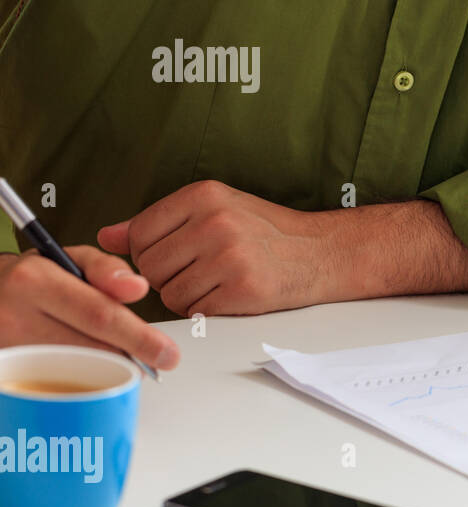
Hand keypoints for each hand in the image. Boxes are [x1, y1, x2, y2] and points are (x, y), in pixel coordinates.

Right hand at [0, 249, 179, 369]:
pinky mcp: (7, 370)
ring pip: (75, 371)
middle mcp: (15, 315)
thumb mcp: (69, 259)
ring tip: (122, 361)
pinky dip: (81, 381)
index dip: (138, 338)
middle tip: (155, 363)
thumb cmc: (32, 278)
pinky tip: (92, 372)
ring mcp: (7, 348)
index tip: (167, 354)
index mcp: (34, 281)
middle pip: (91, 348)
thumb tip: (137, 288)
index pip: (98, 315)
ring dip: (108, 371)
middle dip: (130, 358)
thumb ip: (107, 269)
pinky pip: (54, 384)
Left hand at [99, 180, 467, 316]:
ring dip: (186, 297)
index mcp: (203, 195)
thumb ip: (159, 221)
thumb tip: (107, 237)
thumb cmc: (266, 232)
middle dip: (167, 277)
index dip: (149, 254)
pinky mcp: (243, 289)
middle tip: (200, 272)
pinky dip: (206, 311)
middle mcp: (214, 222)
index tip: (174, 256)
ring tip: (216, 283)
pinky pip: (195, 311)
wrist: (322, 252)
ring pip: (169, 293)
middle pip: (150, 267)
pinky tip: (229, 295)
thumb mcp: (215, 209)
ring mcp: (229, 256)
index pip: (140, 234)